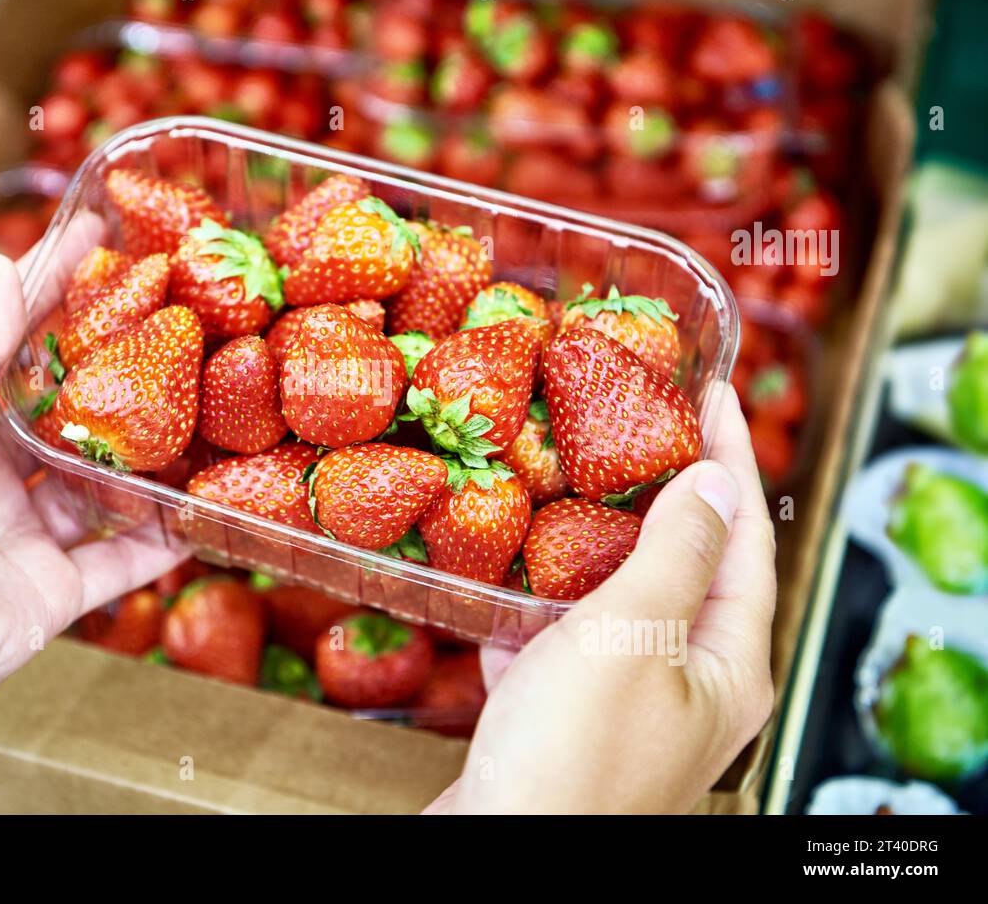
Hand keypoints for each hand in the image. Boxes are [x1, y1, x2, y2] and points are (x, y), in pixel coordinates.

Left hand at [0, 237, 187, 793]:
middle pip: (70, 409)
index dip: (50, 289)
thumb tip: (2, 271)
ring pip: (106, 481)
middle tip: (178, 312)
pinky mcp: (54, 593)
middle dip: (120, 365)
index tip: (96, 236)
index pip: (7, 342)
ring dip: (152, 449)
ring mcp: (26, 532)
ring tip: (209, 399)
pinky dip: (164, 537)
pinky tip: (207, 504)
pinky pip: (123, 560)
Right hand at [428, 384, 775, 812]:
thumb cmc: (573, 754)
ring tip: (560, 486)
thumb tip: (715, 482)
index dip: (730, 457)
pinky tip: (501, 582)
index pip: (744, 538)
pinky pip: (559, 648)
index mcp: (728, 665)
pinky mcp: (567, 723)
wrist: (501, 852)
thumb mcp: (631, 636)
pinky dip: (536, 611)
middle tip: (630, 425)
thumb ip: (675, 554)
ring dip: (588, 548)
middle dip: (658, 495)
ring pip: (614, 606)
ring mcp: (626, 706)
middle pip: (684, 567)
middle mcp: (688, 686)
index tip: (712, 392)